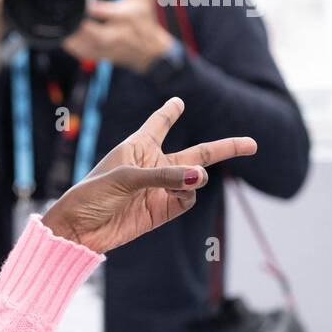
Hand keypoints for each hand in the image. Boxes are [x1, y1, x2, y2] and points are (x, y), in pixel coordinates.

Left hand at [40, 97, 256, 253]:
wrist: (78, 230)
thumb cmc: (92, 194)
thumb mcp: (125, 178)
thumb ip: (164, 176)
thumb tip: (201, 178)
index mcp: (137, 147)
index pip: (158, 124)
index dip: (168, 113)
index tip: (177, 101)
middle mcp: (152, 166)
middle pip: (196, 153)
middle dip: (224, 148)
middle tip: (252, 144)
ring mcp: (159, 189)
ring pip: (195, 178)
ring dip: (196, 177)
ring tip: (188, 180)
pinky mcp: (162, 211)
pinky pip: (187, 199)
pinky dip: (188, 194)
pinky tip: (179, 193)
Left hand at [62, 0, 174, 73]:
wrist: (150, 50)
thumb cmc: (144, 18)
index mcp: (125, 17)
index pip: (106, 12)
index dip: (92, 7)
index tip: (82, 1)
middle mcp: (116, 34)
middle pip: (95, 34)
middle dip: (78, 26)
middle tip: (63, 15)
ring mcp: (107, 48)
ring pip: (85, 47)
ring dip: (70, 38)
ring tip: (58, 25)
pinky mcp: (100, 56)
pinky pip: (82, 54)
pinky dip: (71, 47)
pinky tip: (62, 36)